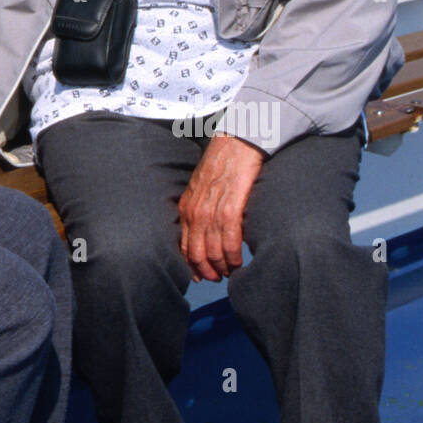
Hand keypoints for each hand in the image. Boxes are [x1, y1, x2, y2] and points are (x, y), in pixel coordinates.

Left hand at [177, 133, 264, 282]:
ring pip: (213, 251)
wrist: (237, 143)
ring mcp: (211, 211)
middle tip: (218, 278)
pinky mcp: (230, 208)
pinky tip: (239, 262)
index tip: (200, 277)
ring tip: (231, 272)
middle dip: (207, 271)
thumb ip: (200, 210)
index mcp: (186, 207)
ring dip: (222, 267)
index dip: (191, 265)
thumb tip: (204, 234)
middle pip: (196, 253)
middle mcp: (195, 212)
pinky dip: (234, 256)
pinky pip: (230, 241)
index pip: (183, 246)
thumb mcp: (201, 188)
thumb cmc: (222, 165)